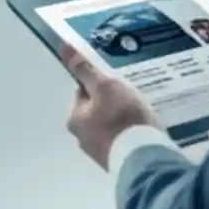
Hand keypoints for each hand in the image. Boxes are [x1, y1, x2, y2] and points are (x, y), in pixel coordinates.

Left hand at [61, 43, 159, 170]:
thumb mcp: (105, 86)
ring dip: (122, 118)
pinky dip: (129, 132)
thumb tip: (63, 47)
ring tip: (140, 112)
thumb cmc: (121, 118)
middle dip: (112, 102)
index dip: (99, 84)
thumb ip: (85, 69)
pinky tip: (143, 128)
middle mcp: (81, 138)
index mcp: (74, 119)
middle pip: (96, 110)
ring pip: (110, 126)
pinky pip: (122, 139)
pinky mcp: (118, 161)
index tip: (117, 83)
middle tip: (131, 97)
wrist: (145, 158)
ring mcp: (100, 152)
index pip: (83, 93)